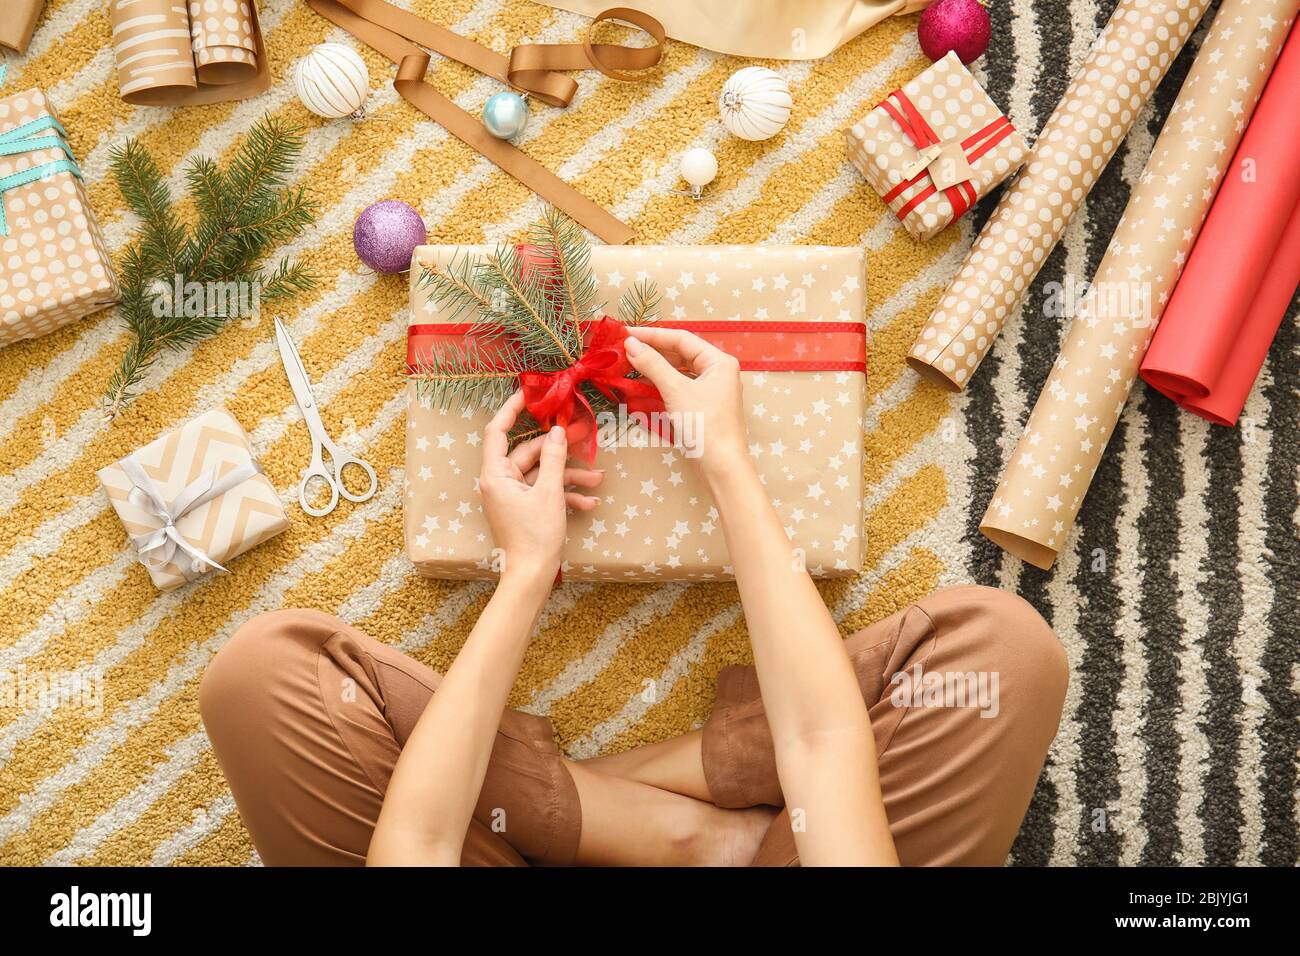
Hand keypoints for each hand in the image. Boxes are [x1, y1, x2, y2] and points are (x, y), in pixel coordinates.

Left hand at [479, 392, 602, 581]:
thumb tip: (557, 430)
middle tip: (583, 437)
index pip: (497, 431)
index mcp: (495, 474)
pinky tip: (590, 501)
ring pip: (542, 473)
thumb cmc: (535, 535)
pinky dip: (565, 494)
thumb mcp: (549, 492)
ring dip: (569, 475)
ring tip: (598, 479)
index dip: (511, 409)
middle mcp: (499, 482)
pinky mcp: (524, 508)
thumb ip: (554, 459)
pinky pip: (544, 492)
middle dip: (559, 450)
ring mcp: (512, 495)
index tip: (530, 393)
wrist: (531, 576)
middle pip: (529, 452)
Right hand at [623, 326, 749, 486]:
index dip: (651, 335)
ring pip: (677, 372)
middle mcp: (717, 372)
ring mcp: (710, 390)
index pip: (681, 339)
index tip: (625, 334)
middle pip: (679, 354)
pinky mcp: (702, 407)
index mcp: (719, 362)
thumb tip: (630, 344)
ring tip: (627, 367)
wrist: (720, 467)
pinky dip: (660, 387)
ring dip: (653, 370)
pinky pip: (678, 388)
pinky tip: (640, 387)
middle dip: (651, 353)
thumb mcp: (676, 391)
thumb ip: (653, 364)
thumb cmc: (704, 425)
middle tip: (623, 351)